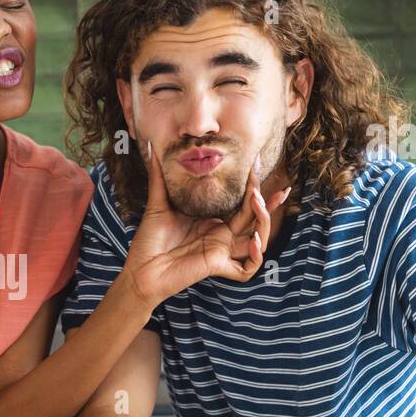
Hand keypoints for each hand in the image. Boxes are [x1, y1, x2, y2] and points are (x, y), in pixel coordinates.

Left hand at [124, 142, 289, 309]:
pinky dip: (255, 258)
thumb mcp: (157, 204)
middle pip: (253, 218)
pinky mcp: (216, 267)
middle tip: (276, 185)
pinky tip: (253, 241)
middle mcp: (220, 235)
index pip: (239, 202)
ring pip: (257, 241)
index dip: (252, 186)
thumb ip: (159, 177)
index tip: (256, 164)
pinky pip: (245, 270)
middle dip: (267, 201)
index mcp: (211, 220)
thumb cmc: (148, 241)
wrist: (139, 270)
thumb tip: (154, 146)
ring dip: (264, 223)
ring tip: (258, 203)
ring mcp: (220, 252)